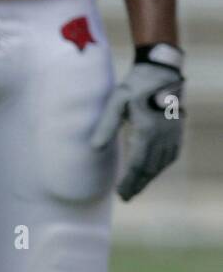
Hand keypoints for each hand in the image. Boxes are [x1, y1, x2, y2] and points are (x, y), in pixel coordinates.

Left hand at [90, 56, 184, 199]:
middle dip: (137, 184)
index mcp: (148, 131)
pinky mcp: (177, 133)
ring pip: (161, 165)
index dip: (129, 181)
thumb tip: (94, 147)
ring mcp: (173, 136)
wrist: (160, 73)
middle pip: (150, 169)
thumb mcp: (116, 101)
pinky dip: (159, 168)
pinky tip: (151, 173)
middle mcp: (164, 137)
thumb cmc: (135, 86)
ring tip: (134, 189)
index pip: (138, 164)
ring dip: (148, 178)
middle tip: (124, 197)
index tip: (119, 193)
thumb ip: (106, 124)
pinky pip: (170, 157)